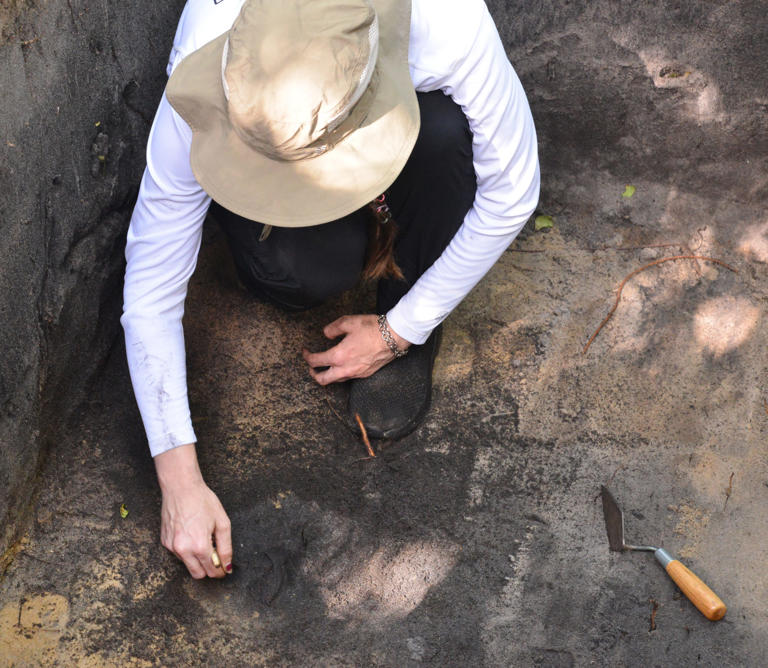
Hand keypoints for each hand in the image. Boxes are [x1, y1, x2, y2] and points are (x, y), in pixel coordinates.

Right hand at [154, 444, 232, 578]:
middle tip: (216, 555)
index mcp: (199, 546)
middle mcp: (183, 550)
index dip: (220, 571)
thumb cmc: (203, 501)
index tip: (224, 567)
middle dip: (208, 569)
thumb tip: (227, 566)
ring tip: (203, 539)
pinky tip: (192, 533)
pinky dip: (187, 550)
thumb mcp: (222, 522)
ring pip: (187, 565)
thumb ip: (226, 547)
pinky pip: (178, 554)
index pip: (211, 571)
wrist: (181, 487)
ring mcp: (171, 547)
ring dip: (197, 559)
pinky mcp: (165, 542)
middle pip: (198, 574)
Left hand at [302, 314, 410, 384]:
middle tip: (311, 367)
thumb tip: (326, 334)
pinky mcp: (366, 373)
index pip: (315, 361)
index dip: (306, 356)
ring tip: (326, 367)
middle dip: (313, 374)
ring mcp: (356, 373)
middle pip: (323, 379)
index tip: (305, 351)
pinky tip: (343, 365)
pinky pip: (348, 377)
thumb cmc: (372, 328)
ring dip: (328, 375)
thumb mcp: (348, 321)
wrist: (394, 337)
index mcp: (339, 356)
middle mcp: (346, 368)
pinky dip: (341, 374)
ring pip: (336, 380)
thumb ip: (333, 328)